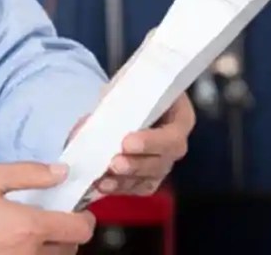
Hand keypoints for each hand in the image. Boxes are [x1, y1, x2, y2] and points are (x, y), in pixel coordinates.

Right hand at [0, 161, 94, 254]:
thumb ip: (29, 173)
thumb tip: (62, 171)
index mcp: (28, 227)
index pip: (80, 230)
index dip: (84, 218)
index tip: (76, 210)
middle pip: (71, 249)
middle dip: (68, 233)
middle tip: (53, 219)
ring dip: (53, 249)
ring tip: (34, 233)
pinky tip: (19, 246)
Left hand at [74, 94, 194, 197]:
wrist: (136, 95)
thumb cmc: (139, 86)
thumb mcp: (132, 83)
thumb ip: (116, 99)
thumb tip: (89, 122)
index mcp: (180, 117)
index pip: (172, 135)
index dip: (151, 142)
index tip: (127, 142)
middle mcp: (175, 144)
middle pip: (161, 162)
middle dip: (135, 165)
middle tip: (113, 164)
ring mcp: (162, 163)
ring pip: (149, 179)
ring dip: (124, 181)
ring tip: (102, 180)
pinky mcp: (147, 176)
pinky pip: (137, 188)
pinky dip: (118, 188)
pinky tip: (101, 186)